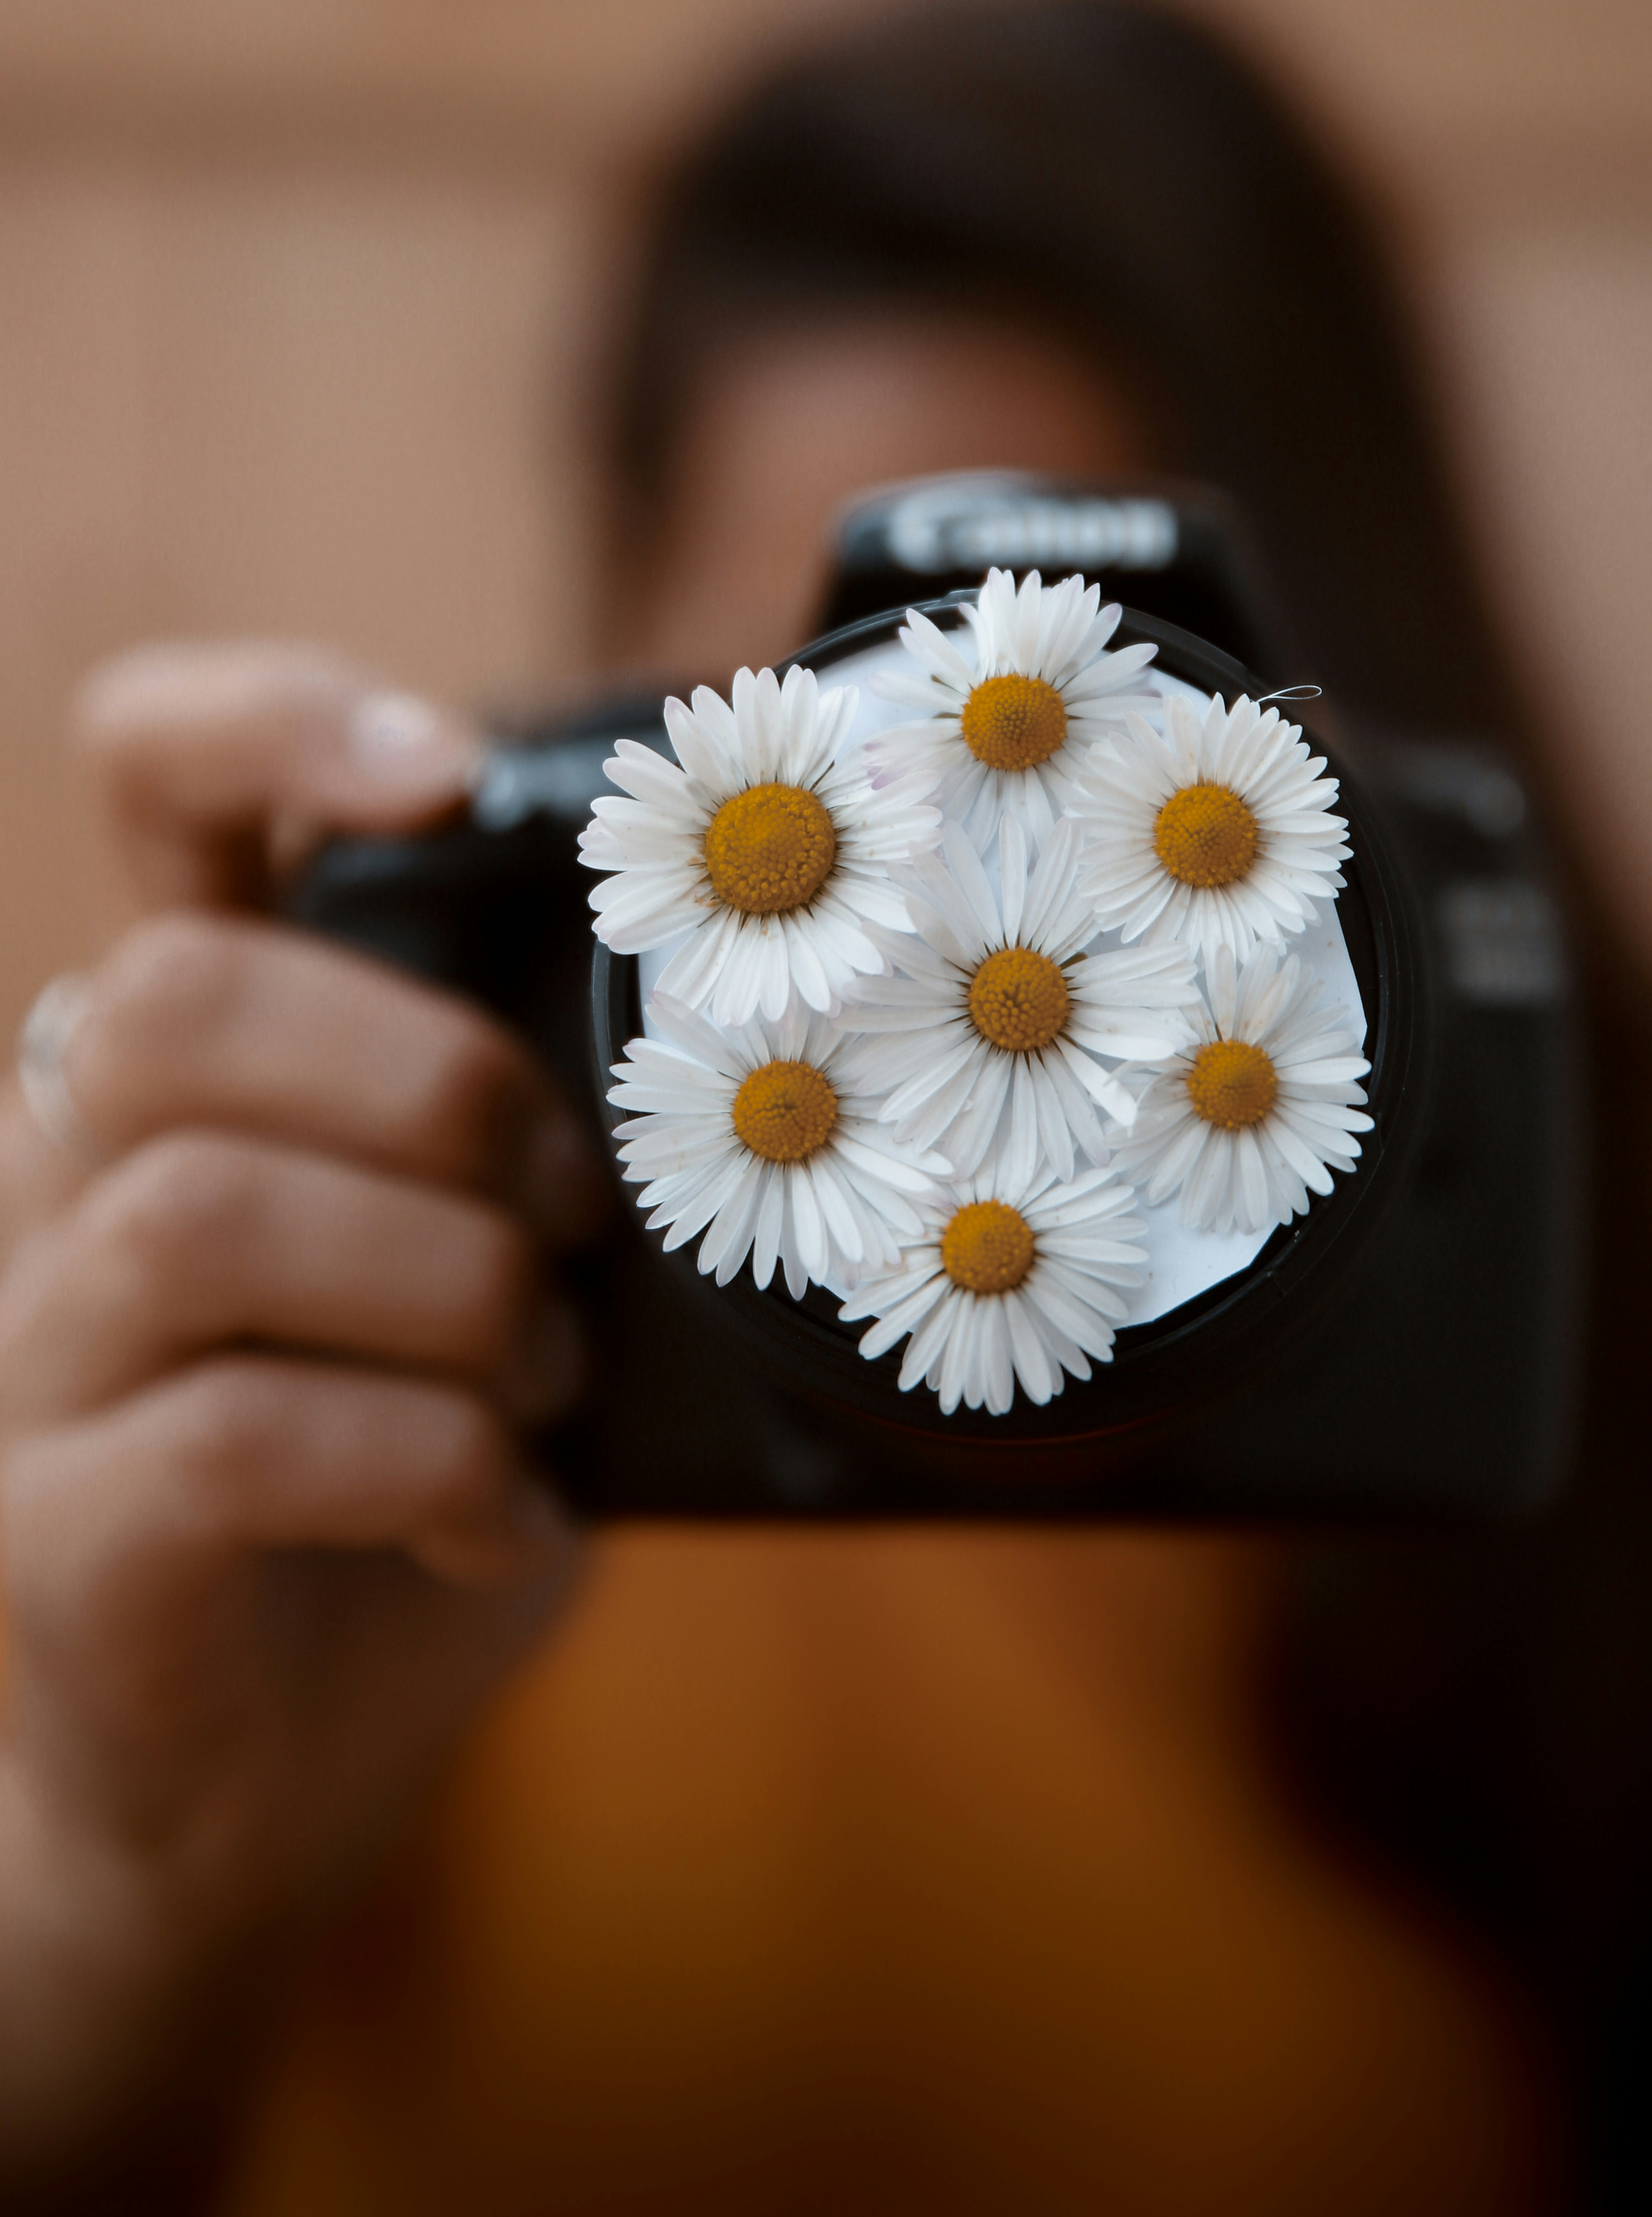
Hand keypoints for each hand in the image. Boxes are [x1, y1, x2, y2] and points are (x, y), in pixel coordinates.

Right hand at [0, 645, 603, 2202]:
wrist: (264, 1779)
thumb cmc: (405, 1485)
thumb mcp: (491, 1272)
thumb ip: (534, 1151)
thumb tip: (729, 1044)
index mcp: (189, 1066)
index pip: (155, 790)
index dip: (268, 724)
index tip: (436, 765)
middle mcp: (63, 1170)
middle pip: (186, 997)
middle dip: (436, 1089)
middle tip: (573, 1223)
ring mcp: (29, 1351)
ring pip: (207, 1208)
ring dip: (447, 1292)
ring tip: (539, 1380)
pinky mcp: (55, 1524)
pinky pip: (242, 1431)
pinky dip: (428, 1466)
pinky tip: (489, 1515)